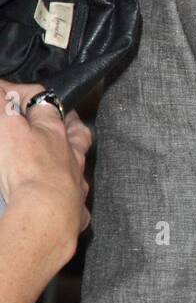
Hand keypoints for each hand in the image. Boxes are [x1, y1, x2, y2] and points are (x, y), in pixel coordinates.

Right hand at [0, 80, 92, 262]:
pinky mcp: (75, 211)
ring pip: (80, 166)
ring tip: (69, 159)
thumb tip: (2, 89)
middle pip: (76, 132)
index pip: (44, 101)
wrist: (46, 214)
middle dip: (69, 124)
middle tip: (65, 119)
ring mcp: (77, 182)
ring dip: (74, 161)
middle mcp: (71, 154)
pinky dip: (73, 203)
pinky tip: (68, 205)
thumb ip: (3, 104)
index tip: (9, 92)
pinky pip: (77, 205)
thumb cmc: (26, 168)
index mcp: (54, 130)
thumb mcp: (6, 128)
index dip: (26, 94)